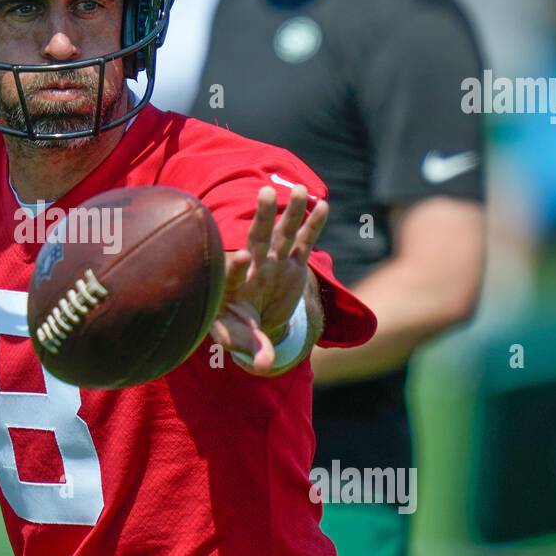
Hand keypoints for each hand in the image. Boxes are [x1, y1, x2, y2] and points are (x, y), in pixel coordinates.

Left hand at [210, 184, 327, 374]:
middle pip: (256, 239)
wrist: (250, 321)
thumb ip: (252, 349)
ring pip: (282, 234)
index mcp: (232, 288)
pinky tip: (323, 204)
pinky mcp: (292, 264)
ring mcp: (273, 263)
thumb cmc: (237, 329)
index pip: (232, 275)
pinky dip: (312, 225)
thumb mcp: (241, 341)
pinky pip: (304, 242)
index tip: (242, 257)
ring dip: (290, 212)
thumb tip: (264, 366)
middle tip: (264, 194)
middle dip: (261, 219)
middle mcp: (252, 269)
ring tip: (300, 189)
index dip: (236, 267)